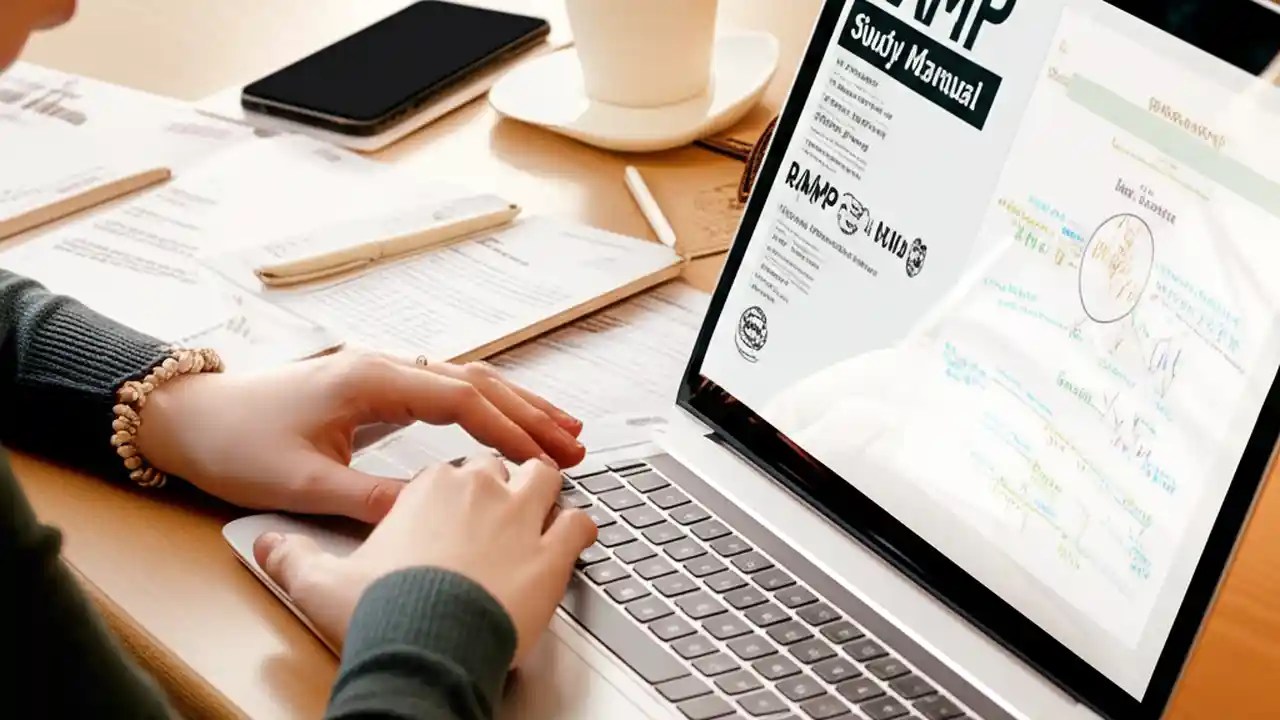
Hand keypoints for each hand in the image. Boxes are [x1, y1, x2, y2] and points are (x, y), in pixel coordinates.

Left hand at [135, 351, 585, 522]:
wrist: (193, 418)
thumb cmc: (238, 442)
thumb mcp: (301, 481)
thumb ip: (370, 496)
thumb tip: (430, 509)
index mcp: (370, 380)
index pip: (459, 399)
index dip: (507, 429)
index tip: (543, 456)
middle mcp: (384, 367)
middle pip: (476, 381)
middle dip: (530, 412)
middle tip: (576, 442)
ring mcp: (383, 374)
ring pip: (468, 381)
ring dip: (517, 405)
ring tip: (564, 429)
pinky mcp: (379, 389)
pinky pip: (449, 391)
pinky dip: (488, 407)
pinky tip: (510, 422)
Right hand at [253, 456, 596, 656]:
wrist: (424, 646)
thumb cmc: (380, 612)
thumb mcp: (320, 582)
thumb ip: (290, 557)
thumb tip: (265, 546)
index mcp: (428, 488)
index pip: (450, 470)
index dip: (454, 491)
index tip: (455, 508)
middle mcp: (478, 489)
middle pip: (499, 466)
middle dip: (500, 484)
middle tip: (499, 510)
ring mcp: (520, 515)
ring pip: (545, 477)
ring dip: (546, 490)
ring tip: (540, 512)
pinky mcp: (553, 550)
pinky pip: (580, 522)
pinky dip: (580, 529)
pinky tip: (573, 539)